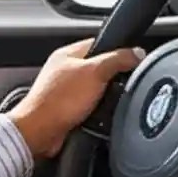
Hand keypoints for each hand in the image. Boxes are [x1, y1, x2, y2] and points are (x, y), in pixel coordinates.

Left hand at [8, 39, 143, 157]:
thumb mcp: (95, 73)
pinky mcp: (68, 109)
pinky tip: (97, 114)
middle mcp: (65, 70)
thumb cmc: (57, 101)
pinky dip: (97, 111)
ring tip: (105, 101)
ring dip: (104, 97)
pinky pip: (90, 106)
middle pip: (100, 67)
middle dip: (112, 77)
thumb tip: (137, 53)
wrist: (40, 132)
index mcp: (69, 54)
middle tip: (118, 84)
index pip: (100, 43)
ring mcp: (65, 91)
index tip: (132, 59)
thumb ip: (118, 59)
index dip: (118, 50)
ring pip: (96, 89)